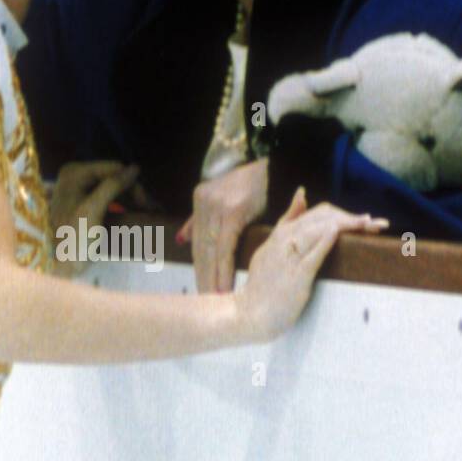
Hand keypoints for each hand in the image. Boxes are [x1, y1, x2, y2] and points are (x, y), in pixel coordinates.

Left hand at [48, 160, 140, 277]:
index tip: (147, 205)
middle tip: (150, 211)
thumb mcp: (93, 209)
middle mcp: (75, 175)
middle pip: (114, 177)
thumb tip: (135, 168)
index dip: (132, 184)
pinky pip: (108, 197)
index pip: (114, 168)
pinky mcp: (83, 202)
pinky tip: (133, 214)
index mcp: (74, 173)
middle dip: (132, 192)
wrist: (58, 266)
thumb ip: (112, 186)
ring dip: (130, 199)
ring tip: (147, 213)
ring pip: (113, 187)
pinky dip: (121, 204)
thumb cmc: (73, 238)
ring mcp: (78, 189)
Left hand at [178, 158, 268, 293]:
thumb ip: (200, 219)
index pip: (198, 240)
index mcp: (202, 199)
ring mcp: (217, 206)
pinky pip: (225, 247)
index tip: (199, 284)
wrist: (280, 161)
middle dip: (202, 275)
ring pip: (210, 250)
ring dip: (211, 277)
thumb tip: (181, 239)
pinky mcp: (232, 211)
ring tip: (212, 298)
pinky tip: (224, 285)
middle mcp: (205, 202)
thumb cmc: (259, 181)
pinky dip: (223, 269)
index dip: (199, 264)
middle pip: (201, 247)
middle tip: (203, 300)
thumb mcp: (225, 196)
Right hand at [235, 188, 388, 339]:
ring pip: (318, 231)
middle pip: (321, 218)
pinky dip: (325, 241)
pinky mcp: (296, 276)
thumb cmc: (263, 285)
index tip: (364, 220)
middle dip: (350, 218)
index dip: (341, 213)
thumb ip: (286, 221)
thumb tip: (302, 194)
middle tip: (375, 223)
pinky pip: (312, 255)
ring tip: (369, 224)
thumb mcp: (270, 247)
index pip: (315, 213)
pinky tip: (338, 232)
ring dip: (346, 225)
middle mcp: (284, 241)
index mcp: (281, 234)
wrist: (248, 313)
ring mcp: (289, 258)